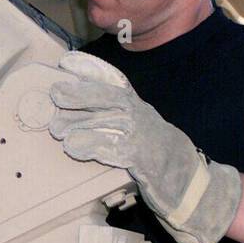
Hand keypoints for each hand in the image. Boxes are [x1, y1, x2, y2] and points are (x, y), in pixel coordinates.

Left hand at [47, 51, 241, 242]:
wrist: (188, 181)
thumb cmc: (153, 152)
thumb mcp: (135, 127)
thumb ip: (110, 115)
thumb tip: (70, 109)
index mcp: (136, 104)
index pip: (112, 79)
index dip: (90, 68)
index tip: (66, 61)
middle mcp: (140, 114)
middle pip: (109, 98)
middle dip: (81, 94)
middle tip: (56, 93)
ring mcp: (143, 135)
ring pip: (107, 123)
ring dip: (79, 125)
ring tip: (57, 130)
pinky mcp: (143, 159)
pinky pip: (114, 149)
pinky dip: (91, 147)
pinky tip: (74, 148)